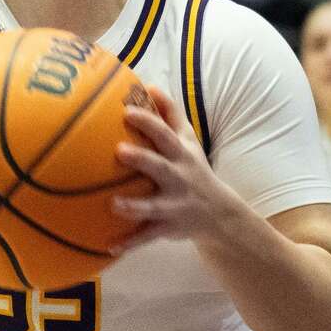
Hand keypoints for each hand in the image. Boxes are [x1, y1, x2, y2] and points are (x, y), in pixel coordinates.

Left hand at [111, 85, 238, 248]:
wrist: (219, 213)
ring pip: (153, 206)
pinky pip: (147, 236)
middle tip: (119, 151)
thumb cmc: (193, 168)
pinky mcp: (169, 227)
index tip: (128, 112)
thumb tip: (149, 84)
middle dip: (141, 159)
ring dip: (134, 206)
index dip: (148, 122)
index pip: (165, 134)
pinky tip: (110, 246)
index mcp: (180, 154)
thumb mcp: (188, 141)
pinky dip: (130, 242)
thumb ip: (170, 113)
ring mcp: (174, 204)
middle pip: (160, 167)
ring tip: (113, 204)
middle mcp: (179, 178)